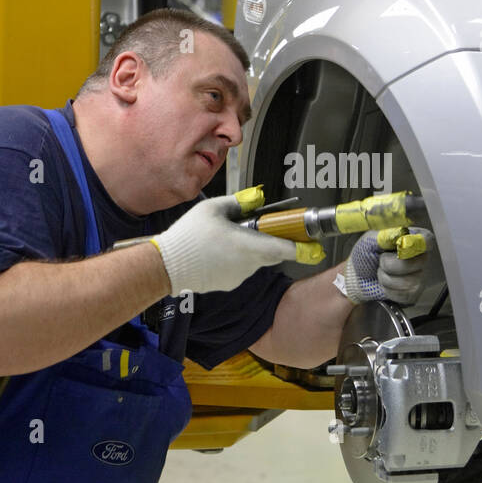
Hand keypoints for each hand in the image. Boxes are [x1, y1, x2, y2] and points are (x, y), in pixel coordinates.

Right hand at [152, 195, 296, 295]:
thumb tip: (257, 198)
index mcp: (247, 245)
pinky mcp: (229, 284)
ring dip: (250, 250)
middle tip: (266, 229)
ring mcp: (239, 276)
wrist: (167, 266)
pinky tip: (218, 252)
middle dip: (272, 241)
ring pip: (255, 261)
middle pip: (272, 253)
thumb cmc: (188, 236)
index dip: (302, 247)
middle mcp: (248, 264)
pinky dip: (236, 260)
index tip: (314, 246)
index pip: (284, 248)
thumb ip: (238, 202)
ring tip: (228, 238)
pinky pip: (241, 270)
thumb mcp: (212, 208)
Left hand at [337, 228, 433, 304]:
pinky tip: (385, 285)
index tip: (401, 247)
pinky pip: (404, 294)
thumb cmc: (366, 255)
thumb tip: (399, 234)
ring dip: (386, 279)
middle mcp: (421, 257)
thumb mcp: (370, 240)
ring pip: (409, 282)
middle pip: (418, 262)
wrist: (358, 277)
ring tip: (381, 273)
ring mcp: (420, 276)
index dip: (416, 244)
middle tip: (381, 261)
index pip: (427, 240)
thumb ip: (385, 235)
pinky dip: (388, 290)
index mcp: (413, 238)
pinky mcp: (414, 293)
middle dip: (391, 264)